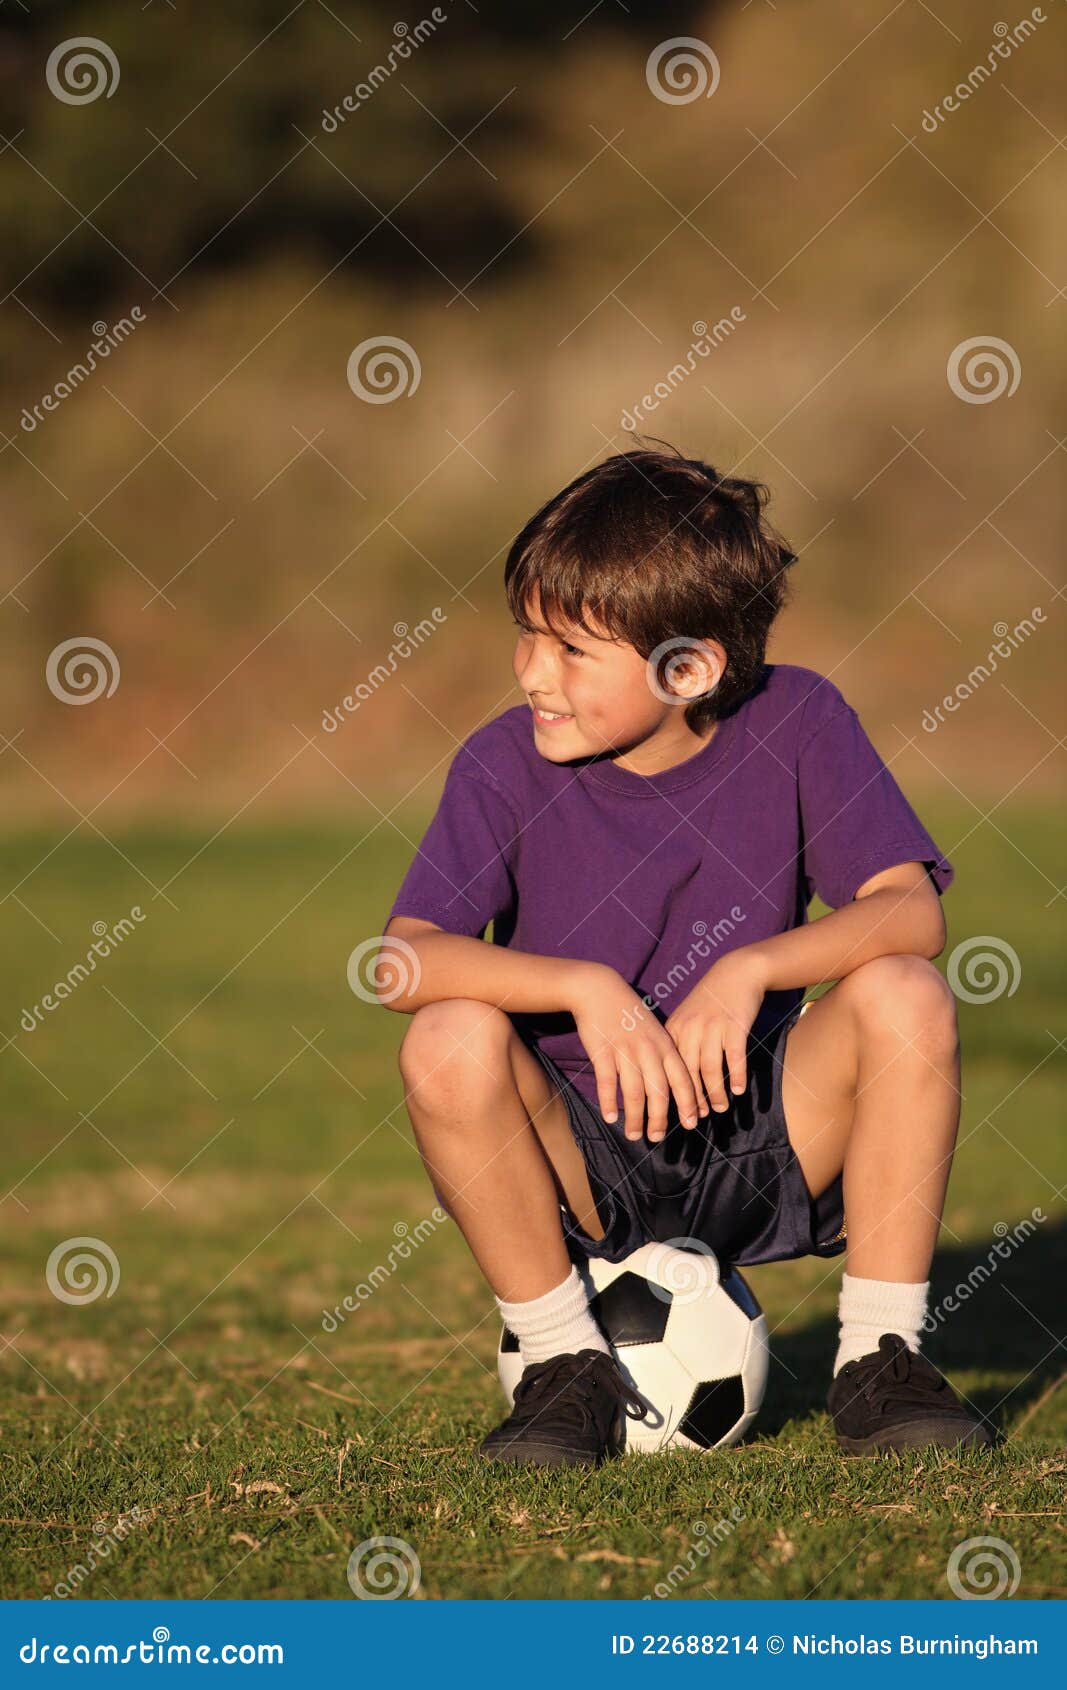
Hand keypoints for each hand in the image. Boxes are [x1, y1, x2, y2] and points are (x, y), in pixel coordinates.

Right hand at [564, 963, 702, 1142]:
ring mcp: (626, 1051)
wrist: (600, 990)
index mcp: (665, 1045)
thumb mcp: (655, 1030)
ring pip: (634, 1092)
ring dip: (635, 1117)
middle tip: (657, 1138)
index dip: (688, 1103)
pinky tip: (609, 1117)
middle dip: (660, 1118)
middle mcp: (649, 1050)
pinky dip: (609, 1101)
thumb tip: (672, 1086)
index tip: (691, 1124)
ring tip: (633, 1135)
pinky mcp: (603, 1051)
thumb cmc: (629, 1013)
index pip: (682, 1079)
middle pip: (659, 1091)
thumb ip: (664, 1055)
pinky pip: (608, 1082)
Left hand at [664, 948, 768, 1114]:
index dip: (673, 1095)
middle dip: (692, 1101)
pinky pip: (734, 1057)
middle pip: (688, 1073)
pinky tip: (739, 1090)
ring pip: (710, 1069)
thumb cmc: (711, 1000)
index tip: (676, 1115)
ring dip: (715, 1093)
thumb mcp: (688, 1018)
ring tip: (720, 1109)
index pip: (670, 1069)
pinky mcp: (734, 1025)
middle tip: (696, 1121)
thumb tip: (676, 1080)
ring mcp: (712, 1027)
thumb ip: (681, 1044)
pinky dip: (736, 1076)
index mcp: (674, 1029)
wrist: (736, 972)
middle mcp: (690, 1029)